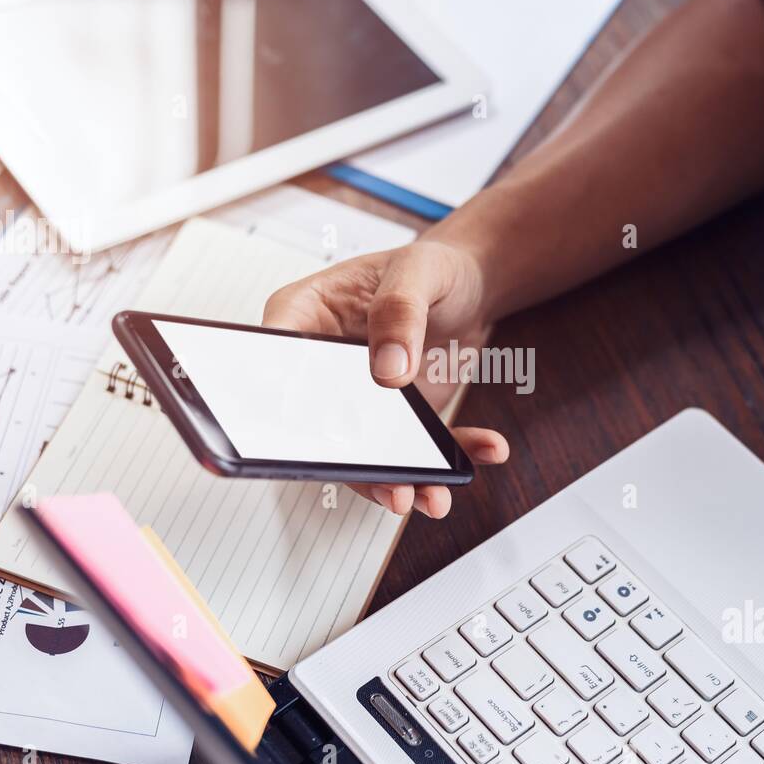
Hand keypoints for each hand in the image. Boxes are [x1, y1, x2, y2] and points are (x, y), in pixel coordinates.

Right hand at [261, 240, 507, 518]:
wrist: (472, 286)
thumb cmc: (431, 267)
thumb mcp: (417, 270)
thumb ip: (398, 311)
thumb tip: (388, 369)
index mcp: (305, 319)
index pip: (276, 363)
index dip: (282, 404)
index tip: (308, 436)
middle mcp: (323, 370)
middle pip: (318, 428)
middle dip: (353, 468)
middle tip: (390, 489)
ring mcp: (360, 402)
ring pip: (366, 456)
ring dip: (402, 481)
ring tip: (433, 495)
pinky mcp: (400, 422)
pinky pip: (420, 451)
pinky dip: (453, 458)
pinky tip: (487, 450)